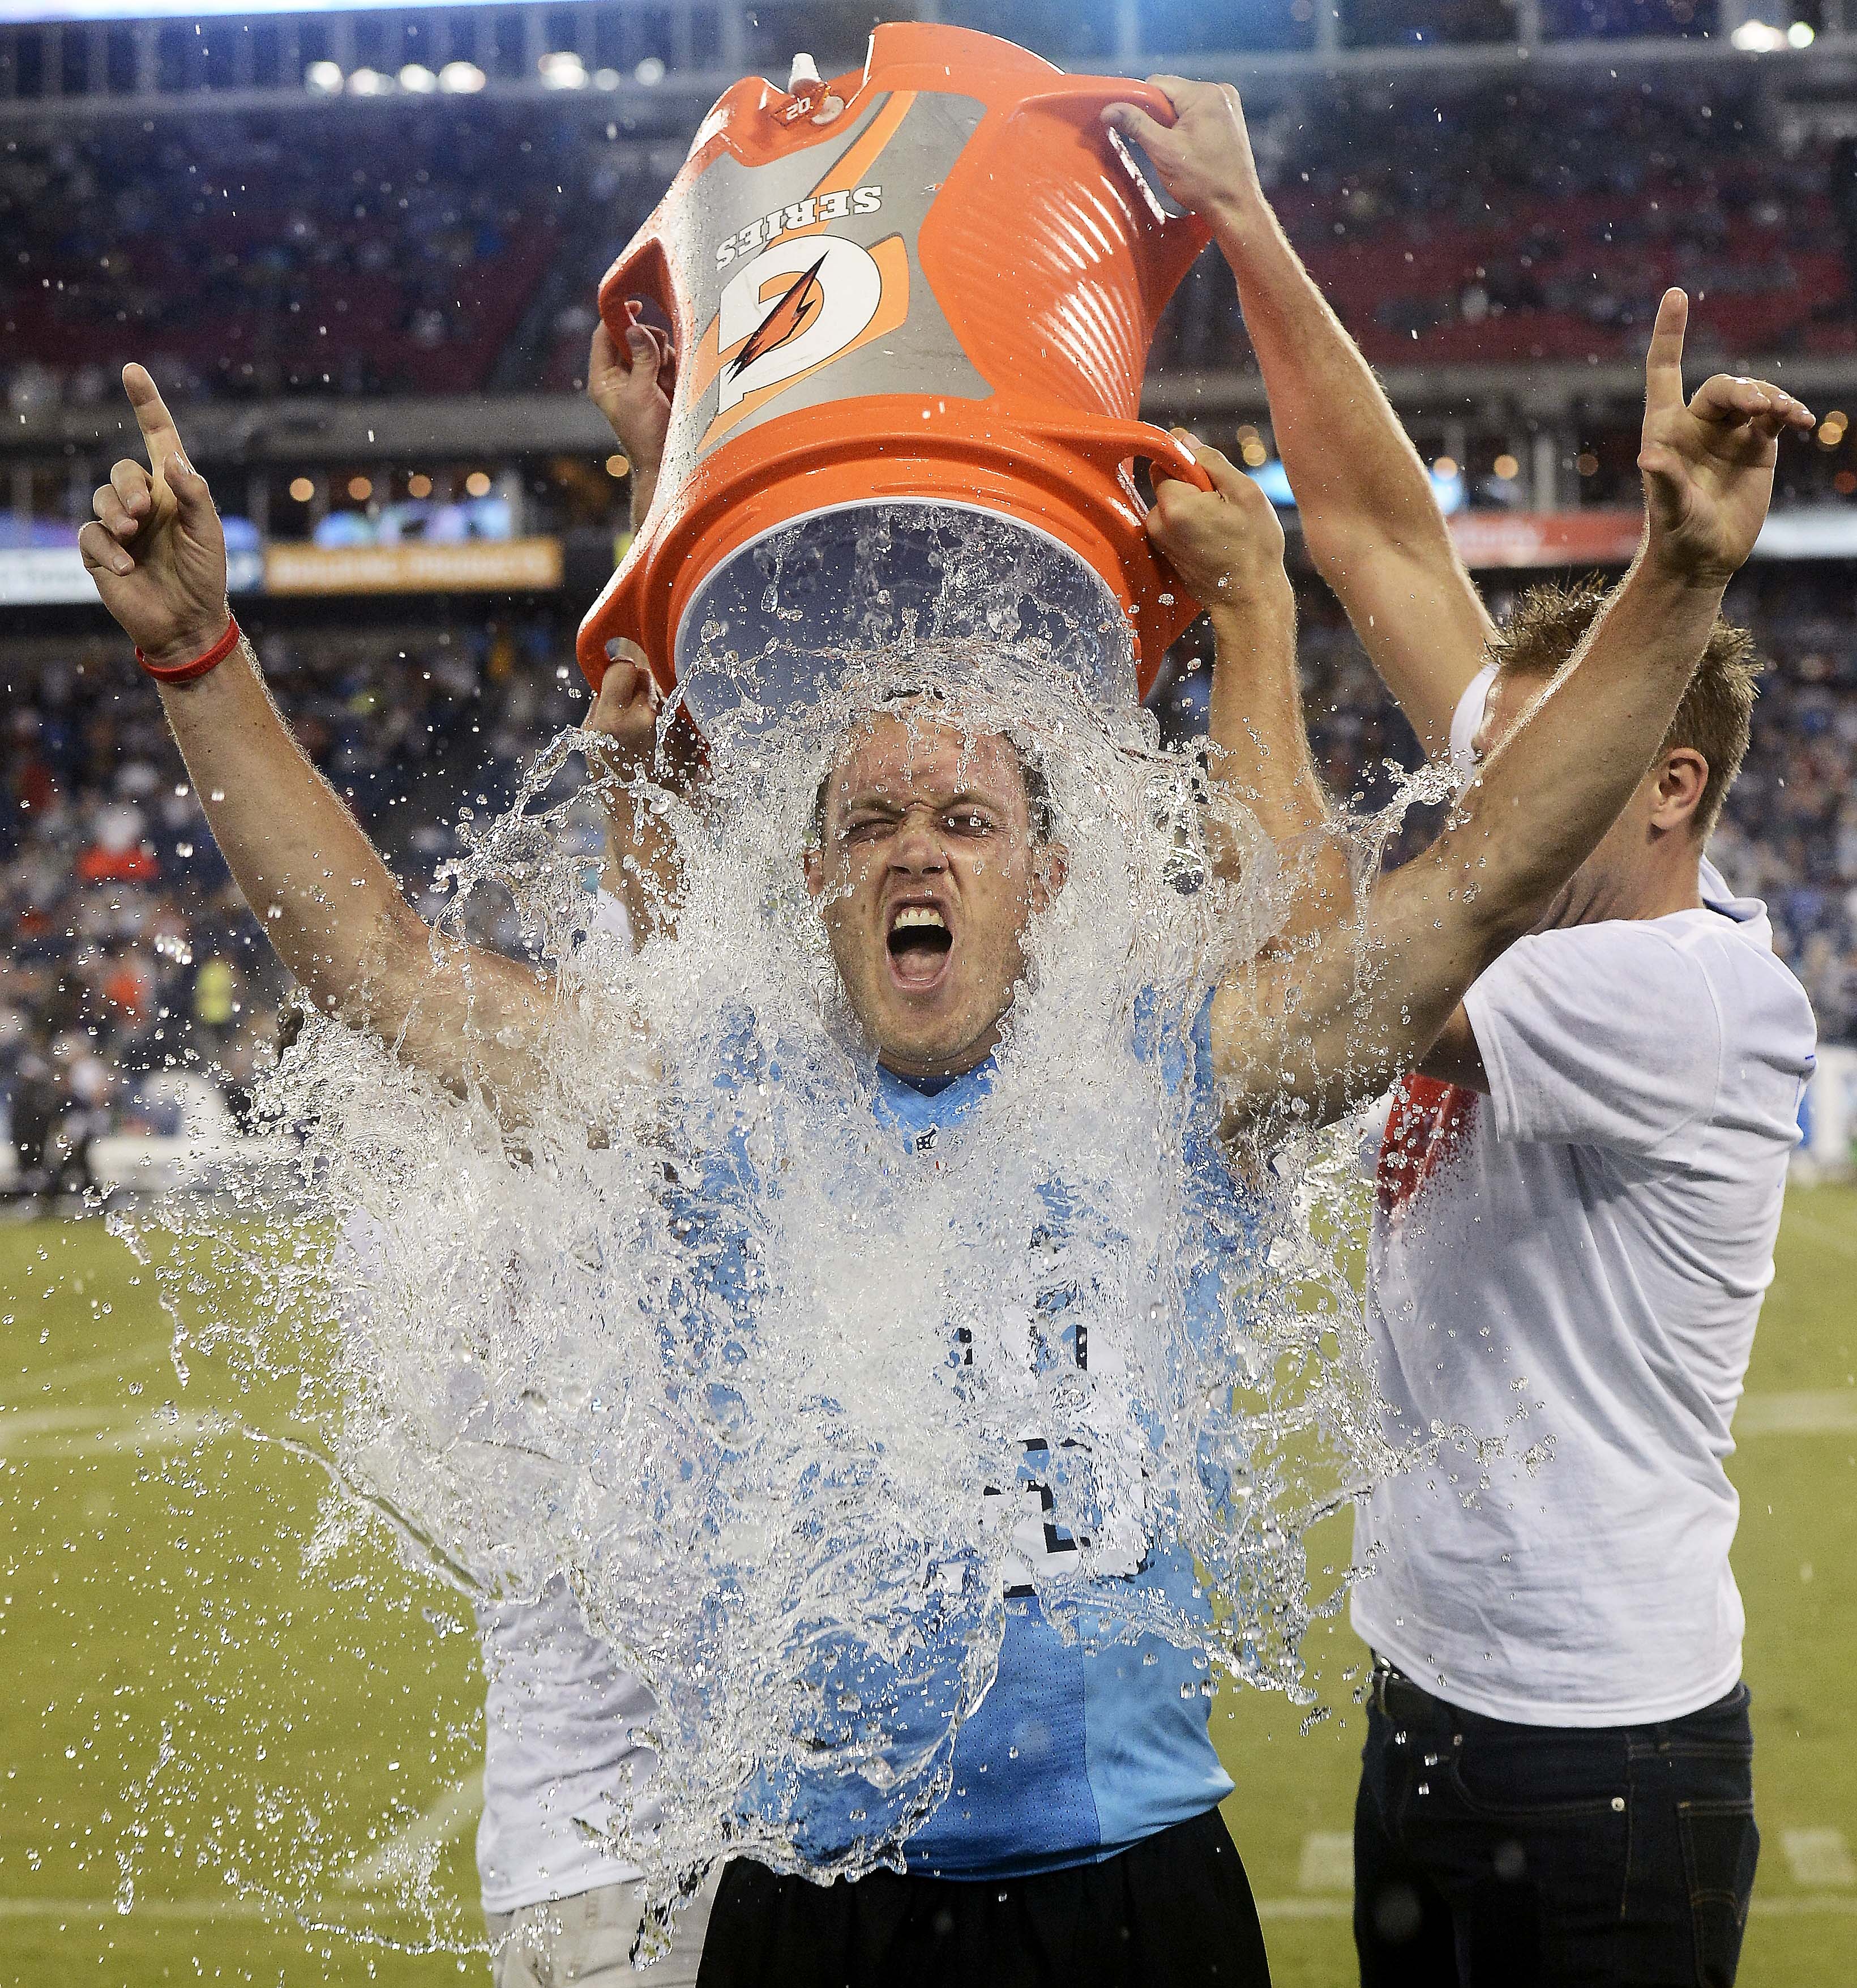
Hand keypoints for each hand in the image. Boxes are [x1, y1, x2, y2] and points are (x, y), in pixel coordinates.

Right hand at [79, 365, 228, 668]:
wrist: (187, 624)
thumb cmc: (205, 579)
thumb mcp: (209, 534)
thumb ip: (195, 495)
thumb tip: (173, 459)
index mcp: (174, 492)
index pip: (157, 438)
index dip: (146, 404)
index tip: (132, 370)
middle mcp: (145, 503)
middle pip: (122, 469)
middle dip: (129, 486)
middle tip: (141, 514)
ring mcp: (120, 527)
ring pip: (101, 497)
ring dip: (115, 514)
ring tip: (133, 537)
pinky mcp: (100, 552)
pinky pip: (90, 535)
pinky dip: (106, 548)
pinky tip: (125, 568)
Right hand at [584, 639, 699, 792]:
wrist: (643, 815)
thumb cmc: (611, 776)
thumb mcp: (590, 737)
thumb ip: (602, 699)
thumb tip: (617, 663)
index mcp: (613, 721)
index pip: (624, 666)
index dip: (620, 672)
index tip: (619, 680)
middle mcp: (646, 721)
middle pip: (646, 674)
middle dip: (639, 686)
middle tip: (633, 710)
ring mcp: (674, 729)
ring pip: (666, 690)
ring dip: (658, 701)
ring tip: (649, 733)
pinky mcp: (693, 738)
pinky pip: (681, 711)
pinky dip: (674, 719)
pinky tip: (665, 742)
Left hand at [587, 306, 674, 470]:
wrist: (666, 461)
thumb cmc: (646, 435)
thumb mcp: (641, 394)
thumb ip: (640, 359)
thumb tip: (635, 327)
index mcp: (604, 379)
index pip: (604, 336)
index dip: (617, 317)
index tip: (636, 305)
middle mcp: (620, 375)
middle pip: (631, 336)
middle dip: (649, 341)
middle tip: (659, 359)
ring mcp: (641, 378)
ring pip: (653, 345)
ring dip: (663, 354)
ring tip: (667, 378)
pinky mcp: (660, 383)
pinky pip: (667, 359)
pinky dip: (673, 364)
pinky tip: (674, 382)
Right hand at [1100, 76, 1262, 222]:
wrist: (1235, 206)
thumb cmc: (1204, 183)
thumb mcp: (1163, 152)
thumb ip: (1135, 125)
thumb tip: (1110, 109)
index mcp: (1204, 94)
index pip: (1157, 84)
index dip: (1141, 106)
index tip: (1138, 129)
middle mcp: (1219, 92)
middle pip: (1171, 94)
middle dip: (1160, 119)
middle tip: (1164, 148)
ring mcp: (1227, 105)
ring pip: (1183, 106)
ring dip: (1173, 126)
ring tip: (1181, 153)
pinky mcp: (1229, 119)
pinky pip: (1197, 115)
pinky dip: (1187, 130)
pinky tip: (1190, 151)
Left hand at [1145, 432, 1287, 609]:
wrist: (1247, 600)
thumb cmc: (1253, 547)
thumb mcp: (1244, 493)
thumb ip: (1210, 461)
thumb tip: (1182, 437)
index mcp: (1173, 505)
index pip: (1165, 460)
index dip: (1190, 462)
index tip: (1212, 479)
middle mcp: (1156, 523)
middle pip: (1167, 482)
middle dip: (1193, 485)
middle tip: (1223, 506)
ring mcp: (1157, 541)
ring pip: (1172, 503)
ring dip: (1194, 505)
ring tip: (1221, 527)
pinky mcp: (1163, 552)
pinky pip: (1174, 522)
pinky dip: (1192, 523)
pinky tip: (1214, 539)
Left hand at [1638, 288, 1812, 584]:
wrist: (1705, 558)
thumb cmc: (1678, 536)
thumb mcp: (1672, 511)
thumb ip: (1665, 484)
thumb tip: (1649, 458)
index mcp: (1665, 429)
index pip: (1665, 370)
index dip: (1669, 333)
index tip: (1675, 294)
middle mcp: (1696, 424)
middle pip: (1722, 386)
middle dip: (1744, 391)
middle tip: (1763, 409)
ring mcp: (1730, 432)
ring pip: (1755, 396)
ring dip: (1774, 400)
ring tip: (1787, 417)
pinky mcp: (1759, 445)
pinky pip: (1778, 415)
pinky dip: (1793, 413)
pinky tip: (1806, 423)